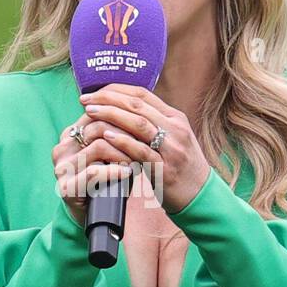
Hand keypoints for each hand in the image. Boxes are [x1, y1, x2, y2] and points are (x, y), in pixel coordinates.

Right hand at [51, 111, 136, 227]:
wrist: (94, 215)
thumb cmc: (107, 181)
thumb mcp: (110, 154)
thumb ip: (115, 134)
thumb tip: (141, 113)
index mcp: (70, 134)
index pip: (97, 112)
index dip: (122, 116)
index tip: (143, 124)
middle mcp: (63, 147)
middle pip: (98, 126)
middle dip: (125, 133)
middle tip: (145, 142)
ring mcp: (62, 168)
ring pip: (98, 146)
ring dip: (123, 152)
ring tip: (139, 160)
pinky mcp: (66, 187)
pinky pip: (94, 172)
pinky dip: (115, 171)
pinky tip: (128, 172)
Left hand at [77, 84, 209, 213]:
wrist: (200, 195)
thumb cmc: (181, 167)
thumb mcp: (173, 139)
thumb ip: (153, 124)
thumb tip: (123, 110)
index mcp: (175, 118)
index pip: (143, 94)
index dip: (116, 90)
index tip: (94, 92)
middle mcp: (176, 129)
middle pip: (138, 105)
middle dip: (108, 99)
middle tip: (85, 100)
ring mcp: (172, 149)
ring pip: (139, 123)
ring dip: (111, 115)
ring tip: (90, 113)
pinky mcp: (166, 169)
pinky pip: (141, 151)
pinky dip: (122, 141)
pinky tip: (106, 136)